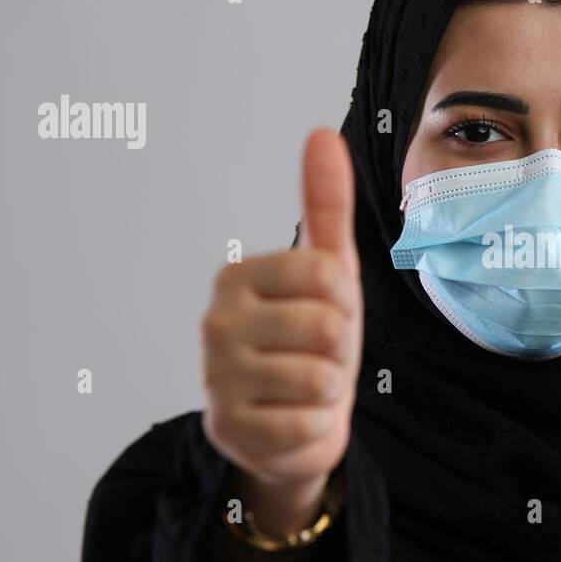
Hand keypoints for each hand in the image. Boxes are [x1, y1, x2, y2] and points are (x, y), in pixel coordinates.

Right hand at [200, 128, 362, 534]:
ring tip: (307, 389)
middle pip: (326, 325)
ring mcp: (215, 378)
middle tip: (317, 356)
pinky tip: (294, 420)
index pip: (329, 274)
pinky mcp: (228, 429)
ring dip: (329, 391)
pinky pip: (306, 425)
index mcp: (237, 276)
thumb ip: (325, 205)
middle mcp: (215, 321)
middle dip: (339, 350)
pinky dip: (315, 428)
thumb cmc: (310, 341)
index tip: (326, 313)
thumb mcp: (328, 273)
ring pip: (318, 378)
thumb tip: (322, 132)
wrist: (292, 425)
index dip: (345, 301)